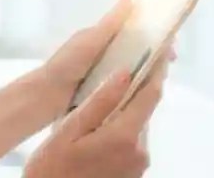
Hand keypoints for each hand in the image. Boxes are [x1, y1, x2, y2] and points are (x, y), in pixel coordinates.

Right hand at [23, 58, 168, 177]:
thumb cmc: (52, 169)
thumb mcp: (68, 131)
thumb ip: (99, 101)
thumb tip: (124, 72)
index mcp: (124, 136)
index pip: (150, 94)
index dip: (157, 69)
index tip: (161, 48)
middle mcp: (140, 151)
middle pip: (143, 109)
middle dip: (134, 89)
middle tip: (118, 68)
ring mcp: (138, 165)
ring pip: (136, 125)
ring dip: (124, 111)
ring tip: (98, 103)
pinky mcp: (133, 173)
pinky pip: (131, 142)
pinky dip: (120, 129)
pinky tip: (97, 130)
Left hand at [38, 0, 178, 116]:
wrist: (47, 96)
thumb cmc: (68, 64)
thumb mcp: (90, 40)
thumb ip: (110, 24)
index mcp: (101, 37)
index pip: (133, 30)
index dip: (152, 33)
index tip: (170, 42)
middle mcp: (105, 52)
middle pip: (137, 49)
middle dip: (154, 53)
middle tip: (170, 62)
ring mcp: (104, 71)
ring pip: (134, 67)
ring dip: (149, 69)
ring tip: (163, 76)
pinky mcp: (104, 89)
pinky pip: (127, 84)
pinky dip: (138, 84)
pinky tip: (149, 88)